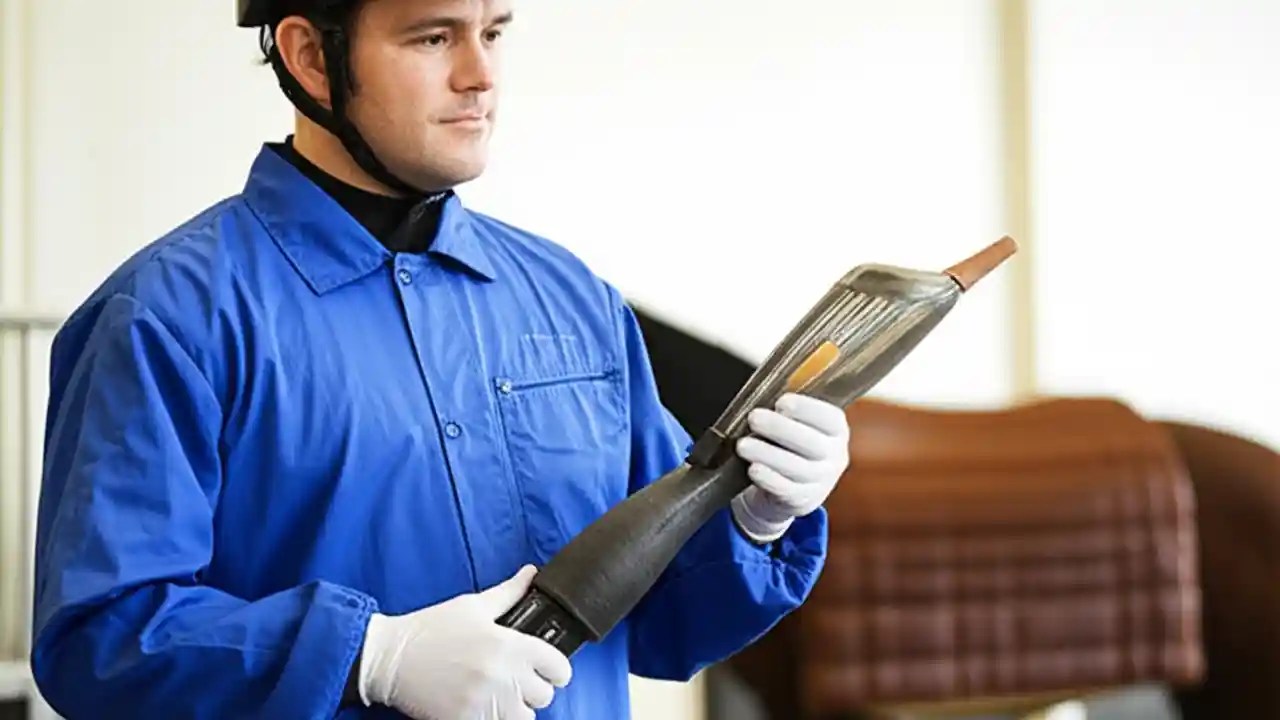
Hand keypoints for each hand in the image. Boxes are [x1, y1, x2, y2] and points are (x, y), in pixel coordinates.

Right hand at [359, 565, 571, 719]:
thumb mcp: (473, 606)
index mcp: (509, 644)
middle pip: (544, 696)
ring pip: (525, 718)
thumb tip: (531, 573)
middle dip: (534, 688)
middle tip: (517, 680)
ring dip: (517, 708)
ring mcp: (486, 702)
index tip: (546, 668)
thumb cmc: (431, 629)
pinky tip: (483, 706)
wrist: (390, 657)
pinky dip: (495, 719)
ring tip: (501, 696)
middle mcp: (502, 675)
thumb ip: (508, 593)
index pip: (558, 667)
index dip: (556, 668)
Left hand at [730, 393, 850, 542]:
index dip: (807, 410)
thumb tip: (763, 393)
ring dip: (767, 454)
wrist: (792, 488)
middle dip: (780, 429)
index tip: (782, 402)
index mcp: (836, 431)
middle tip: (754, 418)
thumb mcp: (798, 425)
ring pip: (796, 468)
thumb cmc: (790, 444)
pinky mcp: (802, 500)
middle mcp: (835, 456)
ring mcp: (821, 481)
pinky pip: (786, 489)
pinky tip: (753, 469)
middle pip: (812, 443)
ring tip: (743, 445)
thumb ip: (788, 411)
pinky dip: (768, 478)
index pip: (830, 419)